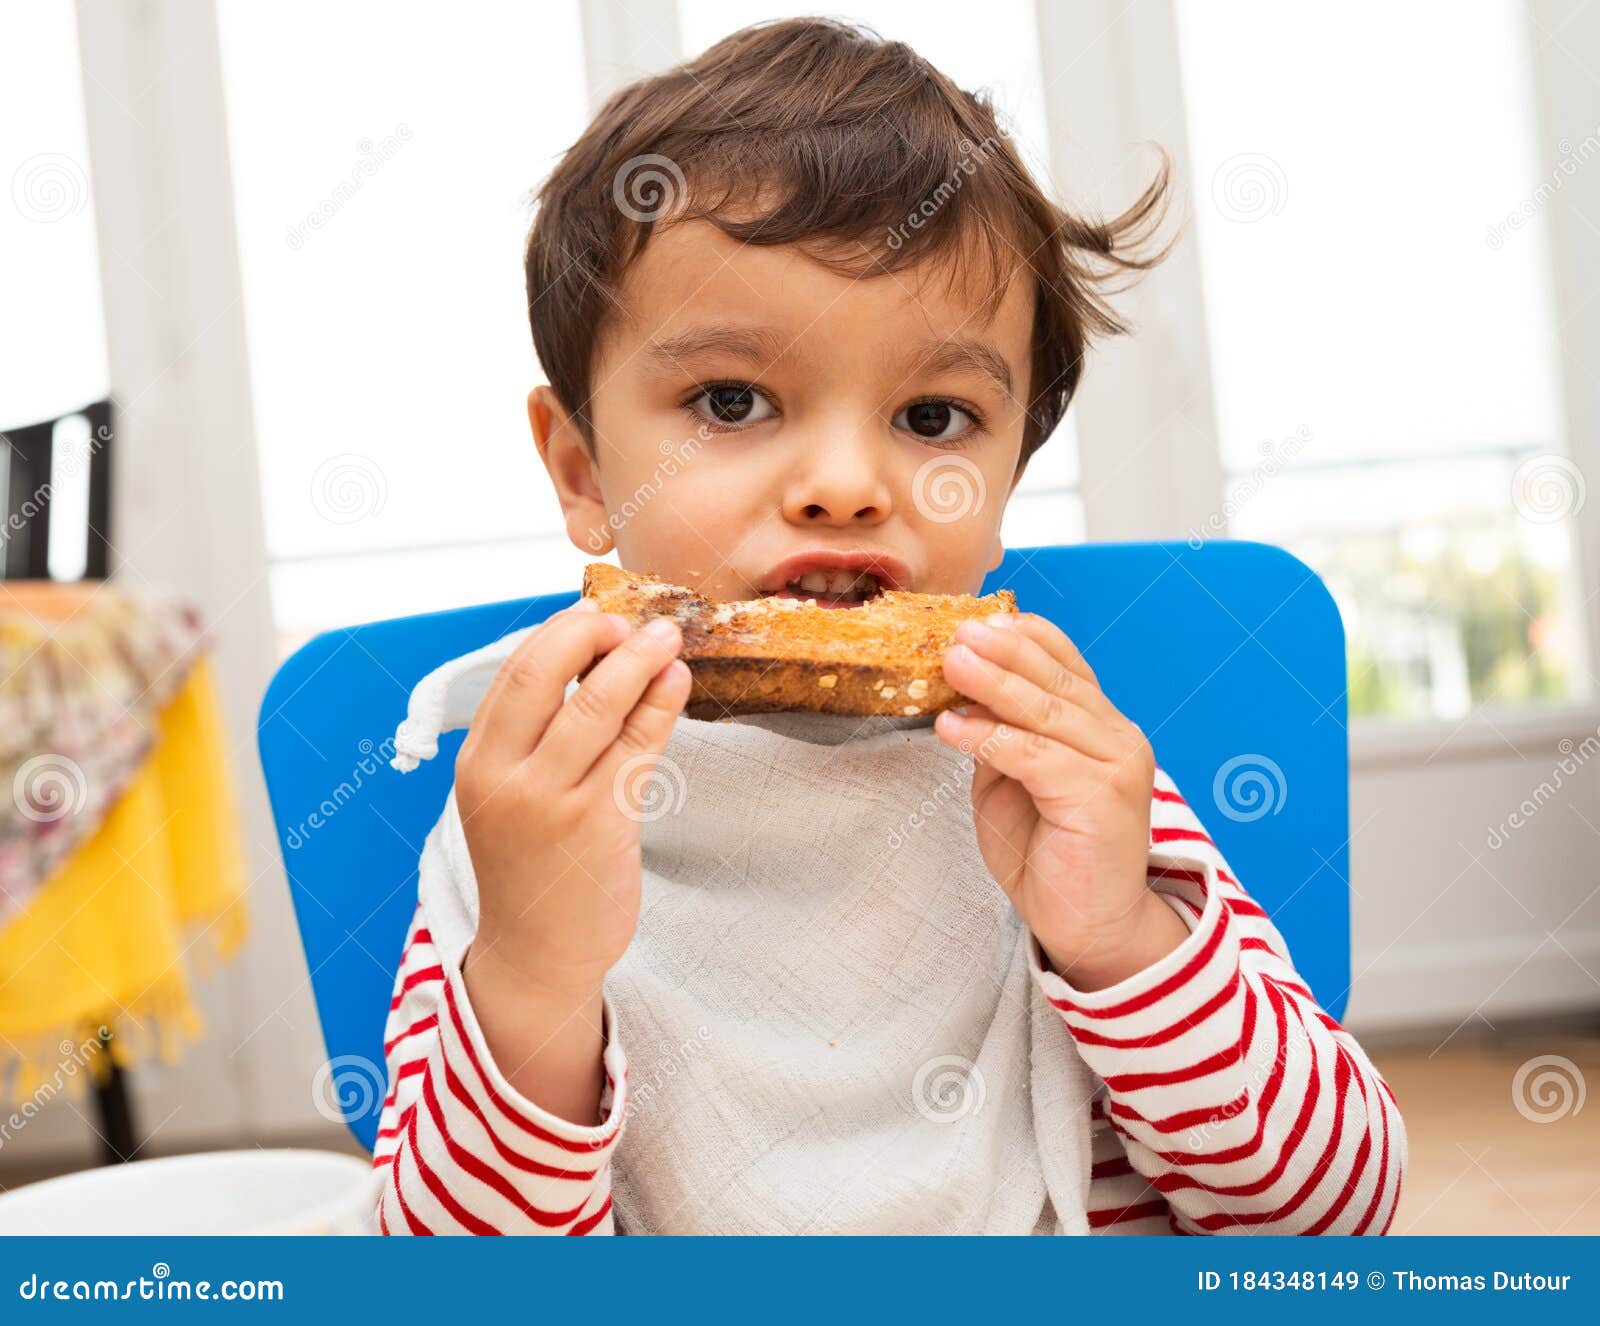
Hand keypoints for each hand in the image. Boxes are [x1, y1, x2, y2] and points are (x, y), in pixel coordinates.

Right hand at [454, 599, 690, 1003]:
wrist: (538, 952)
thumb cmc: (531, 864)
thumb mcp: (508, 794)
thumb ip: (533, 735)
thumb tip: (589, 659)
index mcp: (476, 762)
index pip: (515, 673)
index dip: (559, 634)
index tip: (596, 615)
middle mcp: (506, 777)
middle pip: (547, 675)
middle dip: (595, 635)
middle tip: (633, 621)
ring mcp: (553, 801)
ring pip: (598, 706)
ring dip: (639, 661)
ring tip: (668, 638)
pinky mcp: (601, 824)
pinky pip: (637, 748)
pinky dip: (660, 706)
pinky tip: (676, 683)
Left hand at [935, 612, 1187, 989]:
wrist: (1093, 926)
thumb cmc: (1052, 856)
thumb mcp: (1015, 783)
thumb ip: (1001, 740)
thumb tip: (960, 699)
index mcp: (1102, 727)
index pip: (1067, 664)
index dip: (1023, 639)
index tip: (977, 619)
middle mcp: (1118, 737)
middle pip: (1055, 680)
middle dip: (1001, 652)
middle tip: (955, 632)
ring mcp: (1116, 765)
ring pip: (1045, 712)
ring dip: (992, 684)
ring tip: (949, 662)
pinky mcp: (1101, 797)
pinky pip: (1035, 755)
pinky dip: (989, 737)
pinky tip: (951, 727)